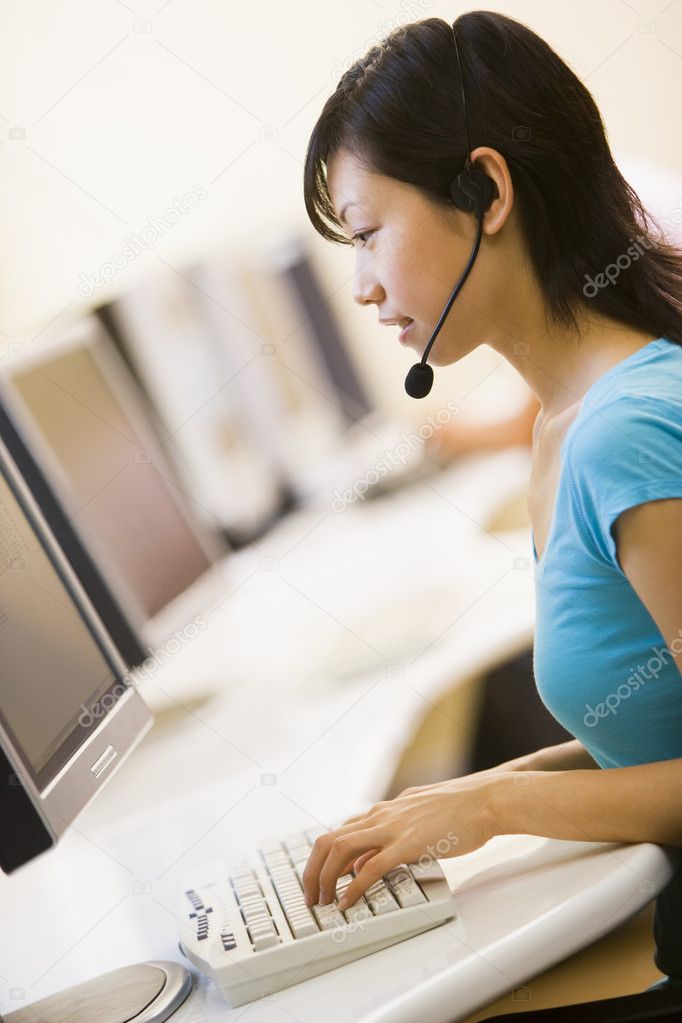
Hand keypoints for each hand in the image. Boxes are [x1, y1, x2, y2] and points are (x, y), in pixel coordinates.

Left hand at [301, 774, 502, 909]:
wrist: (486, 801)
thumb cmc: (460, 810)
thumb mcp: (417, 816)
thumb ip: (392, 833)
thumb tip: (368, 859)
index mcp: (385, 810)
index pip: (341, 832)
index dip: (323, 858)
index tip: (319, 879)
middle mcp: (381, 816)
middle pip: (329, 839)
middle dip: (312, 870)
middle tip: (310, 896)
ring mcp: (392, 828)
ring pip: (340, 849)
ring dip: (324, 879)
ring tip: (323, 902)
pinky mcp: (407, 844)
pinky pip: (370, 868)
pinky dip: (353, 887)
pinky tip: (347, 902)